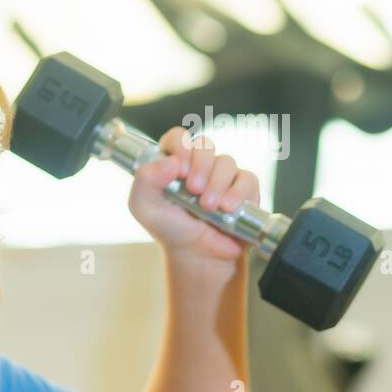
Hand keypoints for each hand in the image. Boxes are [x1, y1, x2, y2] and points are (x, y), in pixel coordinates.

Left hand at [128, 127, 261, 264]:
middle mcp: (198, 165)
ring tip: (208, 207)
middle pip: (205, 144)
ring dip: (216, 184)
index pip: (178, 137)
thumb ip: (145, 181)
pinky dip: (237, 193)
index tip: (179, 168)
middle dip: (200, 165)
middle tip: (193, 189)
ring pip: (226, 161)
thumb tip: (169, 161)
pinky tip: (227, 208)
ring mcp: (222, 175)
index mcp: (173, 163)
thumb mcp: (144, 207)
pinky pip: (247, 178)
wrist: (197, 254)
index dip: (180, 146)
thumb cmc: (170, 229)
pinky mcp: (243, 188)